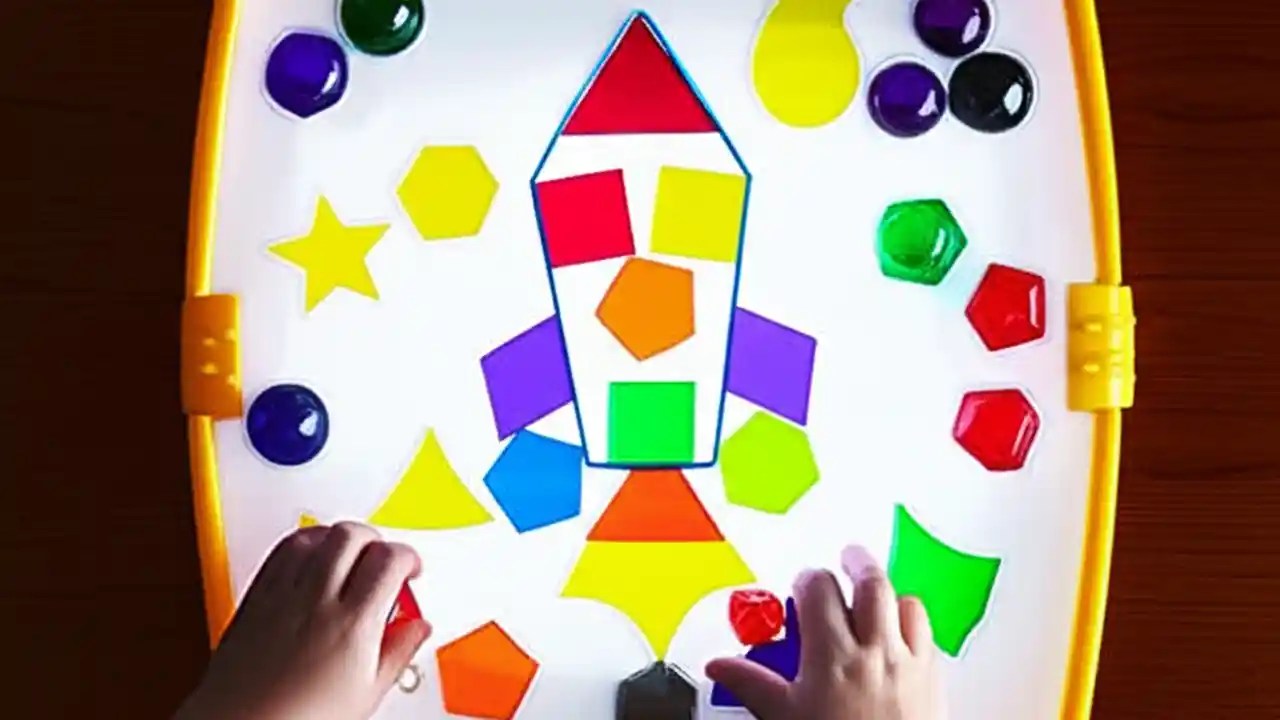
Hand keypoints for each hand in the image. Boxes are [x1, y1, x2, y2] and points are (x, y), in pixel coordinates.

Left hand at [175, 522, 430, 719]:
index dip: (408, 556)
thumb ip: (398, 652)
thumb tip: (417, 628)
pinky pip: (281, 549)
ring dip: (338, 537)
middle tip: (383, 559)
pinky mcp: (255, 596)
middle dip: (375, 540)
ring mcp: (283, 594)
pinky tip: (311, 557)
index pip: (390, 559)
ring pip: (316, 535)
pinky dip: (303, 543)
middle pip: (353, 535)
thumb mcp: (366, 692)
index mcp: (353, 622)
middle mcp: (317, 599)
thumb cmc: (298, 718)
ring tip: (349, 554)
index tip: (410, 569)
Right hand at [707, 545, 945, 719]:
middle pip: (871, 582)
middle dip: (856, 563)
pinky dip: (914, 626)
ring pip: (906, 602)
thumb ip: (753, 684)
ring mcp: (909, 663)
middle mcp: (875, 651)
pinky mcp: (934, 679)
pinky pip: (929, 635)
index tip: (802, 587)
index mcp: (833, 655)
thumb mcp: (786, 717)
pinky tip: (900, 635)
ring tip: (875, 594)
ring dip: (889, 594)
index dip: (807, 580)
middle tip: (846, 559)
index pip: (818, 589)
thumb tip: (721, 666)